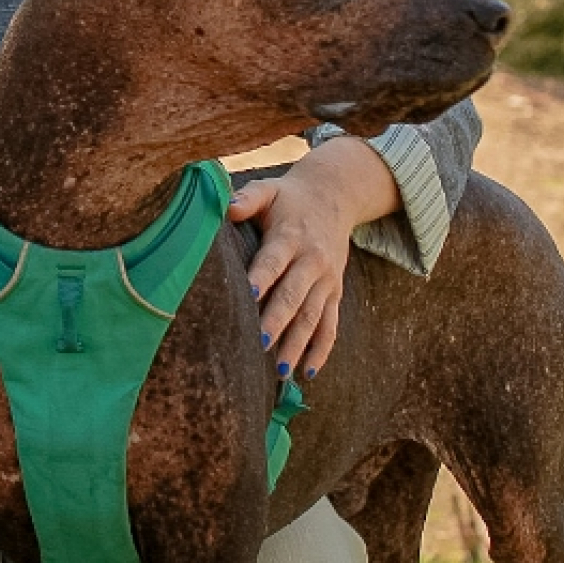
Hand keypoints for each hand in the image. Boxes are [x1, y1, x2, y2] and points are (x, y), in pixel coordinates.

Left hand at [226, 137, 399, 379]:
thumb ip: (247, 198)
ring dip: (297, 344)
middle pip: (293, 295)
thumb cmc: (288, 198)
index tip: (247, 298)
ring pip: (312, 317)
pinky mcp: (334, 292)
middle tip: (259, 345)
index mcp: (290, 237)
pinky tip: (309, 372)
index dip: (261, 279)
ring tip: (280, 371)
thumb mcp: (269, 189)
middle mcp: (312, 261)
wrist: (335, 197)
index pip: (273, 261)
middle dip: (277, 322)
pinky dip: (322, 350)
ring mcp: (326, 280)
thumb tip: (227, 207)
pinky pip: (331, 325)